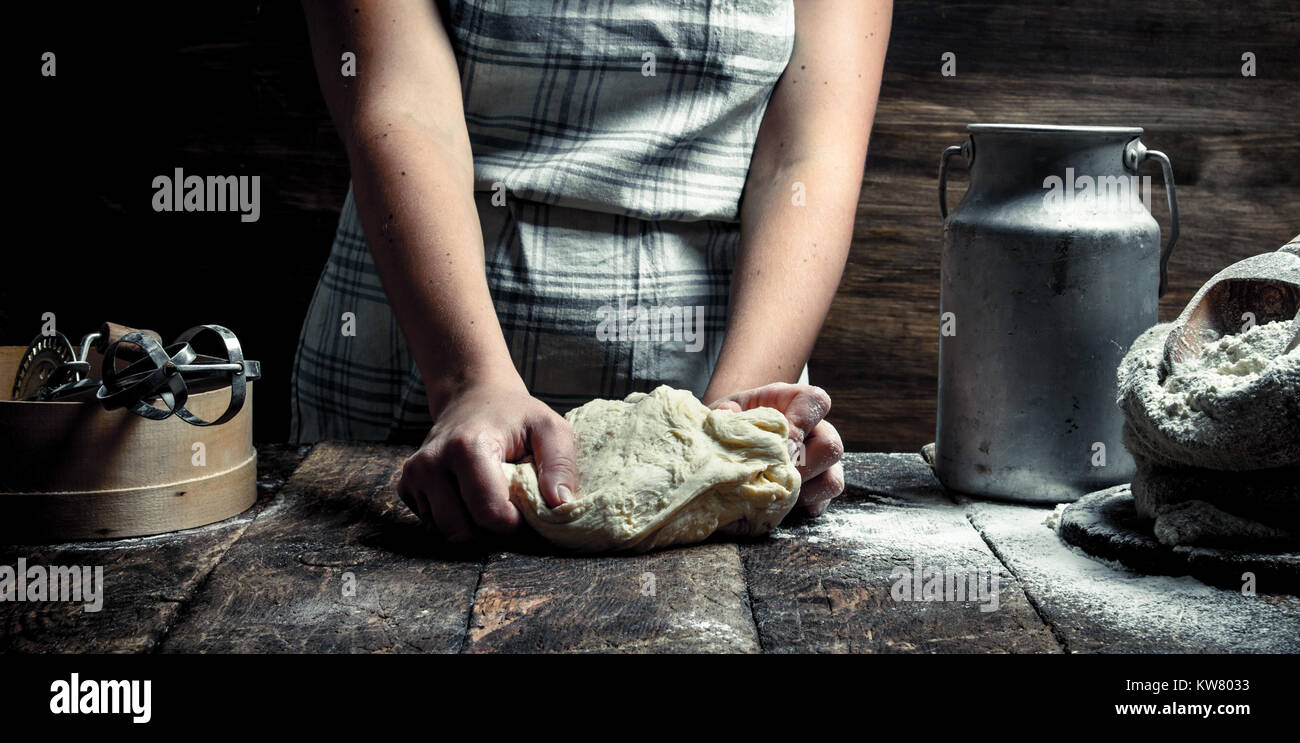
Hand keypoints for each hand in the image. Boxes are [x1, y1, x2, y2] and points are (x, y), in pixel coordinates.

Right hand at [397, 377, 576, 542]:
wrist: (472, 397)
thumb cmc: (515, 416)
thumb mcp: (549, 428)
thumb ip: (560, 464)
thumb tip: (560, 504)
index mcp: (467, 448)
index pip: (490, 513)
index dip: (514, 523)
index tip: (525, 508)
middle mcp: (431, 462)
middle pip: (463, 529)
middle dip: (491, 528)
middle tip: (507, 503)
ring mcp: (414, 475)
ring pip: (446, 532)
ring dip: (471, 525)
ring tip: (487, 495)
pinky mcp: (406, 486)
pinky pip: (433, 524)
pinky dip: (454, 518)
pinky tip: (466, 494)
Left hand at [710, 383, 843, 517]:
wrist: (730, 444)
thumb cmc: (731, 424)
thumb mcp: (725, 413)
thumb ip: (726, 412)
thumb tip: (730, 414)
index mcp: (795, 403)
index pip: (816, 402)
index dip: (803, 422)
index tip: (780, 442)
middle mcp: (815, 431)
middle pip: (831, 446)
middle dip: (803, 465)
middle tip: (775, 473)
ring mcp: (820, 461)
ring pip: (832, 479)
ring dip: (804, 491)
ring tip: (775, 493)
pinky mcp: (816, 487)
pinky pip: (823, 501)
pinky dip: (803, 507)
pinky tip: (779, 506)